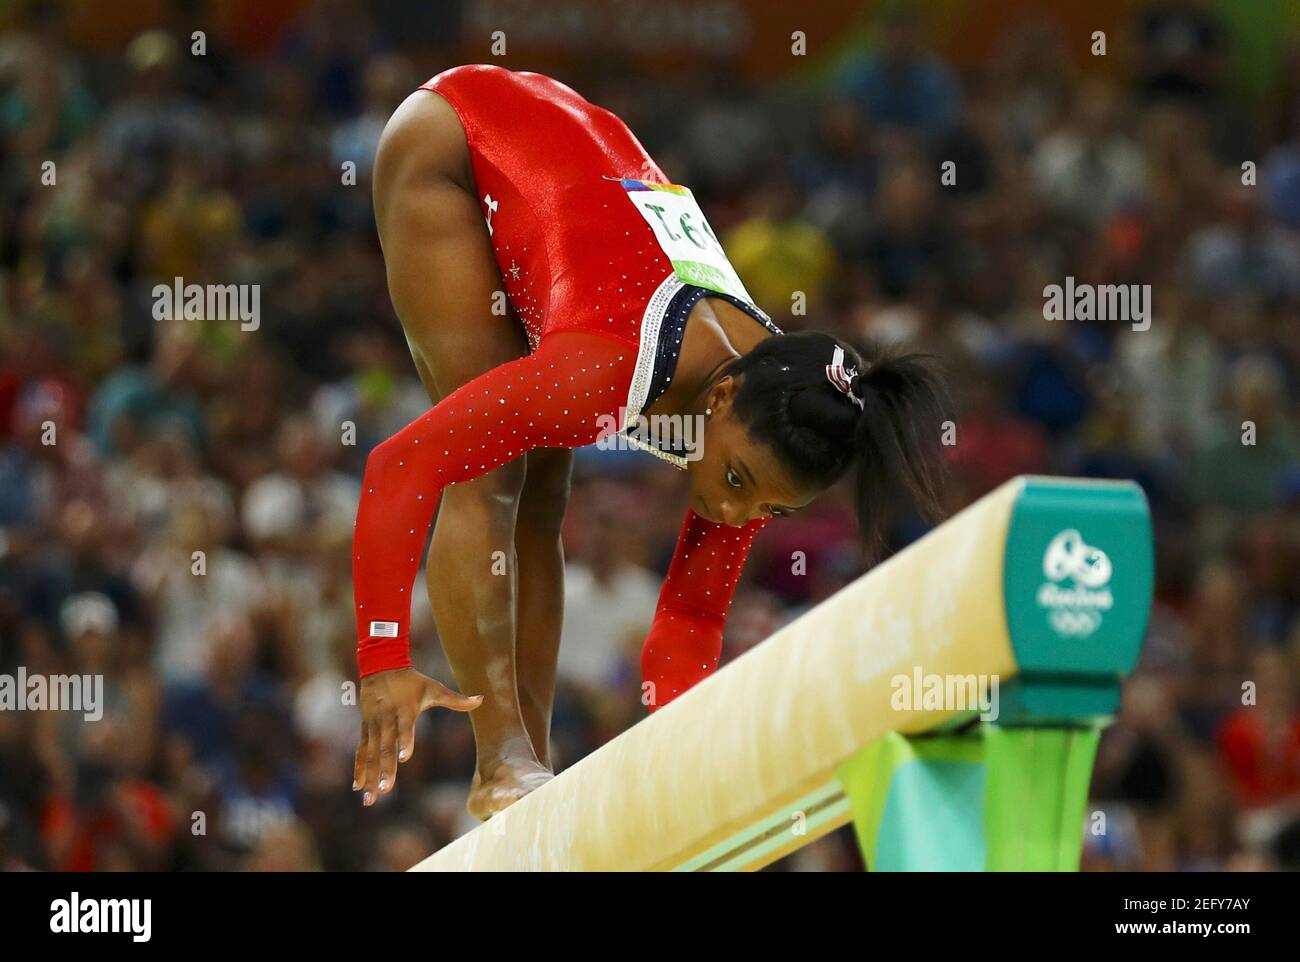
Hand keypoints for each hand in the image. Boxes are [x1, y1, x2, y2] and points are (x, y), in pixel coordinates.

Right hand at [354, 668, 481, 805]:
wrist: (381, 666)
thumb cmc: (412, 681)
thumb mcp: (434, 688)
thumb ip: (456, 700)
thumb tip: (481, 700)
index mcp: (405, 710)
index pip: (405, 727)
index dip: (405, 741)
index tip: (405, 757)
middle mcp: (387, 720)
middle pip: (386, 746)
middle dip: (385, 768)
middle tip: (385, 789)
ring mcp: (374, 725)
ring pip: (371, 753)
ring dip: (370, 775)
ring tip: (370, 798)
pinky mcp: (366, 728)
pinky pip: (362, 751)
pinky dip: (359, 768)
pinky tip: (358, 787)